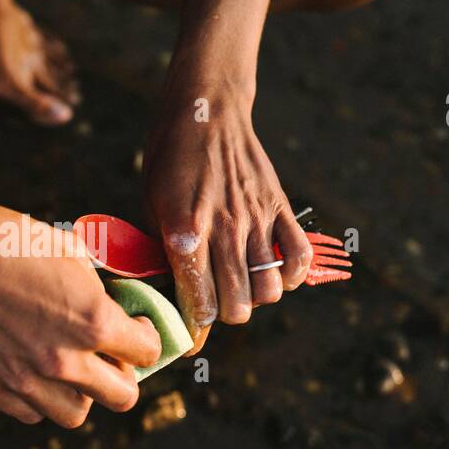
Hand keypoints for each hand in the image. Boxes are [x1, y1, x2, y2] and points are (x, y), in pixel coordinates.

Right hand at [0, 197, 161, 426]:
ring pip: (75, 414)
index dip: (146, 337)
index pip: (148, 352)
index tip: (135, 328)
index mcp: (92, 322)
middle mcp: (64, 360)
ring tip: (69, 366)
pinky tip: (31, 368)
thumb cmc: (2, 238)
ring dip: (82, 393)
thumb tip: (120, 299)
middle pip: (122, 397)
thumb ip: (101, 283)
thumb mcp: (68, 248)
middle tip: (110, 355)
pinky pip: (30, 412)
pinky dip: (38, 398)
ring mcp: (24, 379)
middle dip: (125, 374)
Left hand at [144, 86, 312, 353]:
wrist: (205, 109)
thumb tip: (165, 294)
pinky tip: (274, 271)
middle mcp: (223, 228)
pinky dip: (291, 276)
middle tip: (214, 303)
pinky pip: (298, 257)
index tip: (189, 339)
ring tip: (241, 283)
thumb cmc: (168, 159)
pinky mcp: (279, 205)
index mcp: (183, 231)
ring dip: (255, 297)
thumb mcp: (150, 205)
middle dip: (224, 316)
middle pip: (237, 306)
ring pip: (269, 290)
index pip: (198, 302)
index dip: (193, 331)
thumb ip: (160, 251)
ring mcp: (255, 218)